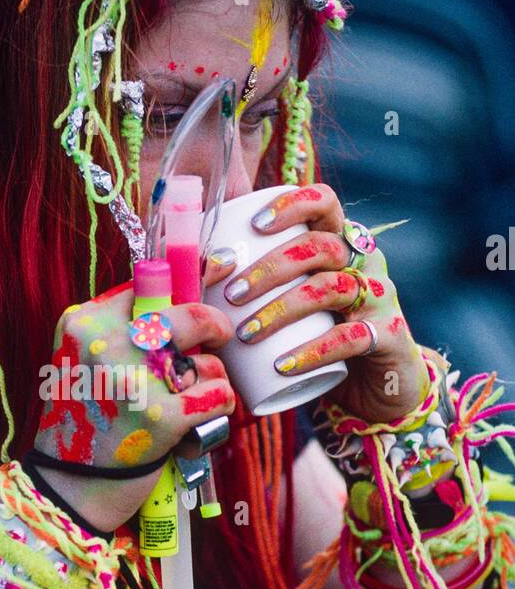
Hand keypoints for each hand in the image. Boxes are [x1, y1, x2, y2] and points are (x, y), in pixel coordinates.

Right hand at [33, 281, 236, 531]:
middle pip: (186, 316)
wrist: (68, 486)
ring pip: (205, 361)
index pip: (148, 285)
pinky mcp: (159, 418)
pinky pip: (217, 395)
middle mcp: (105, 344)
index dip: (185, 281)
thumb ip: (119, 328)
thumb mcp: (83, 360)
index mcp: (84, 323)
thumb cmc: (86, 420)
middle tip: (221, 336)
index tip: (216, 268)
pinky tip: (208, 414)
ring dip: (212, 378)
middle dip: (212, 326)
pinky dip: (220, 404)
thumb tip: (183, 292)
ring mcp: (133, 381)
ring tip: (193, 397)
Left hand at [213, 184, 428, 423]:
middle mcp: (365, 262)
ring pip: (329, 288)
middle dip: (270, 268)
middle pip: (319, 246)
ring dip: (281, 310)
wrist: (381, 387)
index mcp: (341, 242)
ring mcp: (380, 297)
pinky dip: (310, 352)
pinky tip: (282, 365)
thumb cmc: (322, 337)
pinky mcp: (388, 335)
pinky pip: (348, 338)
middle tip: (232, 294)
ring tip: (247, 333)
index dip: (291, 205)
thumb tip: (200, 275)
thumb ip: (262, 287)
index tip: (254, 225)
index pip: (325, 201)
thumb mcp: (296, 306)